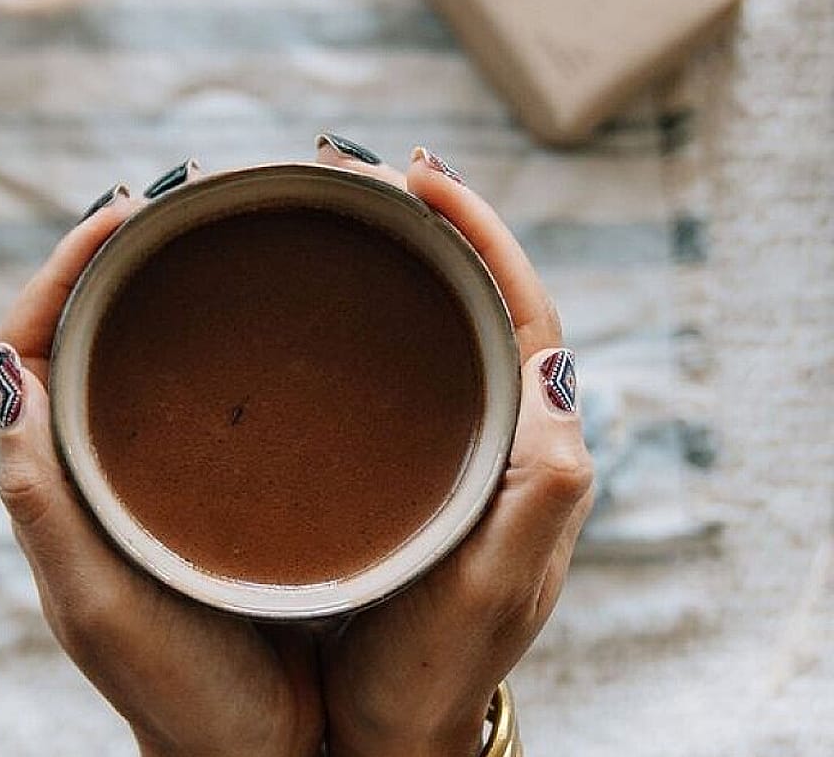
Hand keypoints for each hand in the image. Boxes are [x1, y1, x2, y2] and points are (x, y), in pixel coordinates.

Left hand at [0, 170, 323, 756]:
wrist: (257, 753)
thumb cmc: (180, 692)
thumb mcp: (97, 602)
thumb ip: (41, 497)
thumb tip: (6, 366)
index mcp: (54, 479)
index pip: (32, 339)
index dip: (66, 265)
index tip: (123, 210)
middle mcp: (97, 464)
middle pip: (86, 330)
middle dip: (121, 254)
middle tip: (183, 201)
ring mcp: (152, 471)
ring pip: (142, 352)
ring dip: (169, 283)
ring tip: (223, 232)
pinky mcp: (208, 486)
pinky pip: (196, 391)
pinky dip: (218, 336)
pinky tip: (269, 316)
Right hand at [313, 135, 593, 756]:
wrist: (393, 735)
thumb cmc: (434, 671)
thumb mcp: (489, 589)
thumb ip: (538, 489)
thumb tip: (554, 367)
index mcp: (535, 452)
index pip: (523, 310)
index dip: (480, 233)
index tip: (418, 176)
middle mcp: (503, 439)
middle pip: (483, 302)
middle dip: (435, 225)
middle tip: (364, 171)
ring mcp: (455, 451)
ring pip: (441, 329)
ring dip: (401, 261)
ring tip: (340, 212)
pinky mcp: (410, 469)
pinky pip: (404, 369)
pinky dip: (371, 317)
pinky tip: (318, 307)